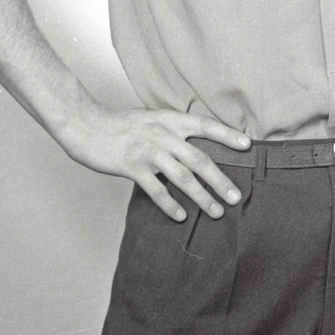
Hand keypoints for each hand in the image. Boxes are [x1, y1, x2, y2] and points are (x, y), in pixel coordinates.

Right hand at [56, 103, 251, 221]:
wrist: (86, 124)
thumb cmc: (121, 124)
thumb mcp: (152, 118)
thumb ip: (172, 129)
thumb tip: (194, 144)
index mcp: (170, 120)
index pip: (206, 125)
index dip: (227, 135)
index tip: (247, 146)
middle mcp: (164, 134)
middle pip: (200, 159)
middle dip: (221, 180)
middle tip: (237, 197)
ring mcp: (148, 151)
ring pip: (183, 177)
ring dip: (202, 197)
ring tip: (216, 211)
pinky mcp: (132, 167)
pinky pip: (156, 190)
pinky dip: (170, 204)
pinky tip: (181, 216)